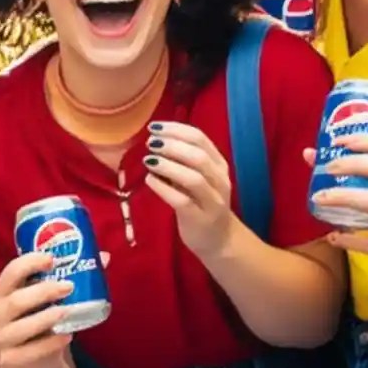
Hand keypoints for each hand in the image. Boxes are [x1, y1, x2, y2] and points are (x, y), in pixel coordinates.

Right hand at [0, 253, 74, 367]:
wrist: (35, 361)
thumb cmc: (42, 321)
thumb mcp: (53, 300)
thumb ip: (74, 278)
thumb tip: (104, 257)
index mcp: (5, 291)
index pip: (10, 272)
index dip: (28, 263)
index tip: (52, 258)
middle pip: (14, 300)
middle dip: (42, 292)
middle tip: (68, 286)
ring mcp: (2, 337)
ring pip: (19, 328)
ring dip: (43, 318)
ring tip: (66, 311)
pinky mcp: (10, 359)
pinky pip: (27, 352)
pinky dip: (48, 344)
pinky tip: (67, 337)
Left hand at [144, 121, 234, 256]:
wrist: (219, 240)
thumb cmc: (202, 204)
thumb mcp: (197, 178)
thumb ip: (183, 161)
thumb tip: (156, 139)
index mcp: (219, 165)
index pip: (200, 139)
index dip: (176, 129)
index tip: (154, 127)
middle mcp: (220, 181)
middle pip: (198, 156)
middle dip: (171, 145)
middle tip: (150, 143)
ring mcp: (212, 201)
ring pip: (193, 178)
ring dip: (168, 165)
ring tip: (148, 160)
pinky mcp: (200, 219)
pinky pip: (181, 201)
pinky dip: (163, 188)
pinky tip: (150, 180)